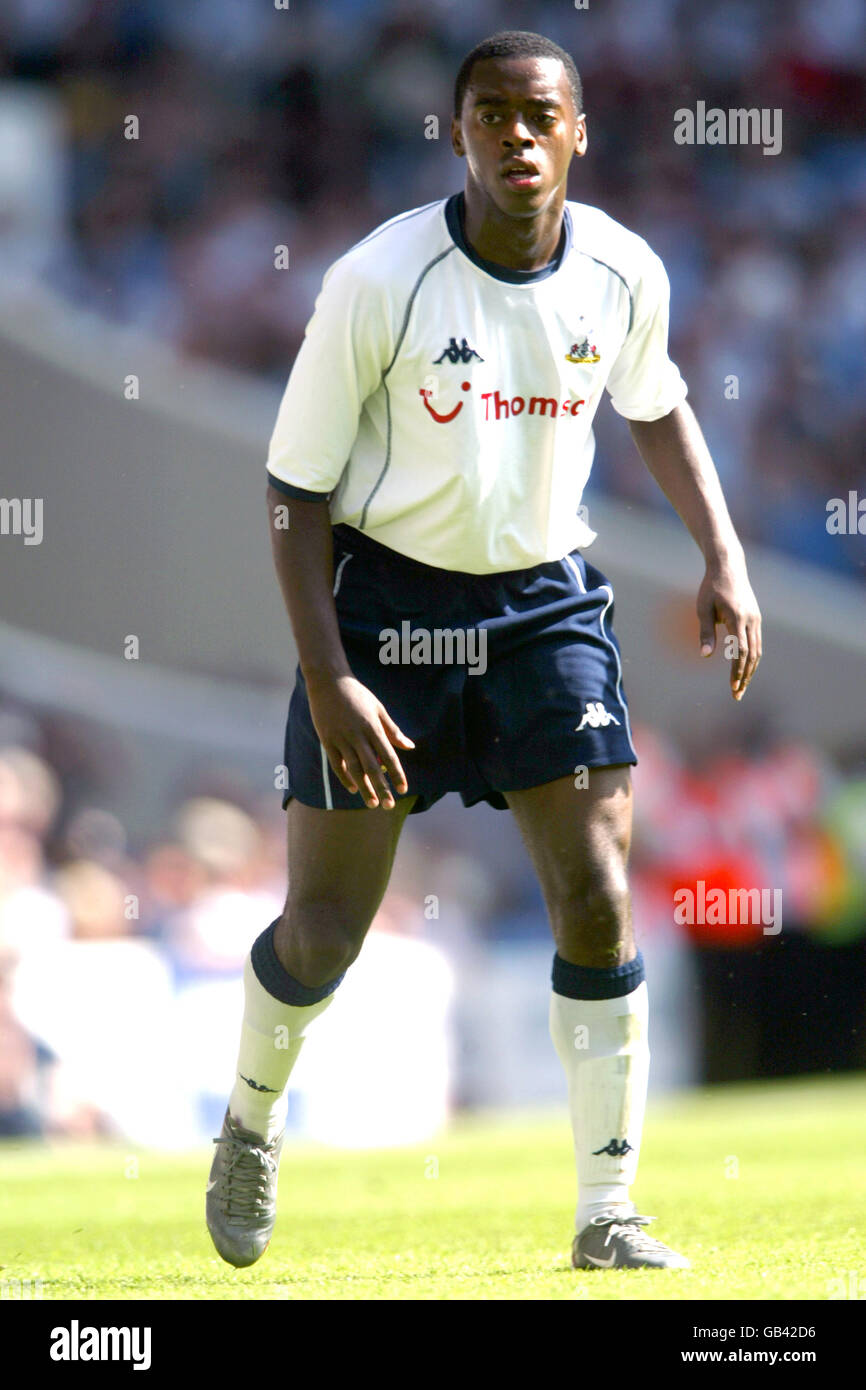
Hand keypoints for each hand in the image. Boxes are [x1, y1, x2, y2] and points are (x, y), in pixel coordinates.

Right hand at [305, 673, 414, 807]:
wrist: (328, 682)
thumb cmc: (357, 694)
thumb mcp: (378, 709)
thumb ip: (393, 730)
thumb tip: (410, 747)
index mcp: (373, 727)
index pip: (388, 756)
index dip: (397, 774)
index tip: (403, 789)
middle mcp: (357, 735)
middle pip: (372, 767)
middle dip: (382, 788)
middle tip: (389, 806)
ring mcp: (340, 739)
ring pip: (354, 769)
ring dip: (364, 788)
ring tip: (372, 803)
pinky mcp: (327, 740)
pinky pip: (336, 764)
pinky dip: (344, 778)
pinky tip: (353, 789)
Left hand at [696, 560, 761, 700]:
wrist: (728, 567)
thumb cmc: (711, 588)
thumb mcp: (703, 608)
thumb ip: (706, 632)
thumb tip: (705, 656)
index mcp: (737, 618)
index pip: (741, 651)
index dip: (738, 671)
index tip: (733, 687)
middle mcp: (751, 620)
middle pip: (752, 655)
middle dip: (745, 677)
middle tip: (737, 695)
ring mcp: (756, 619)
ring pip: (757, 651)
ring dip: (750, 670)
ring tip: (741, 687)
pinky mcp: (756, 618)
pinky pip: (757, 643)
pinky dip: (752, 659)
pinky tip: (745, 669)